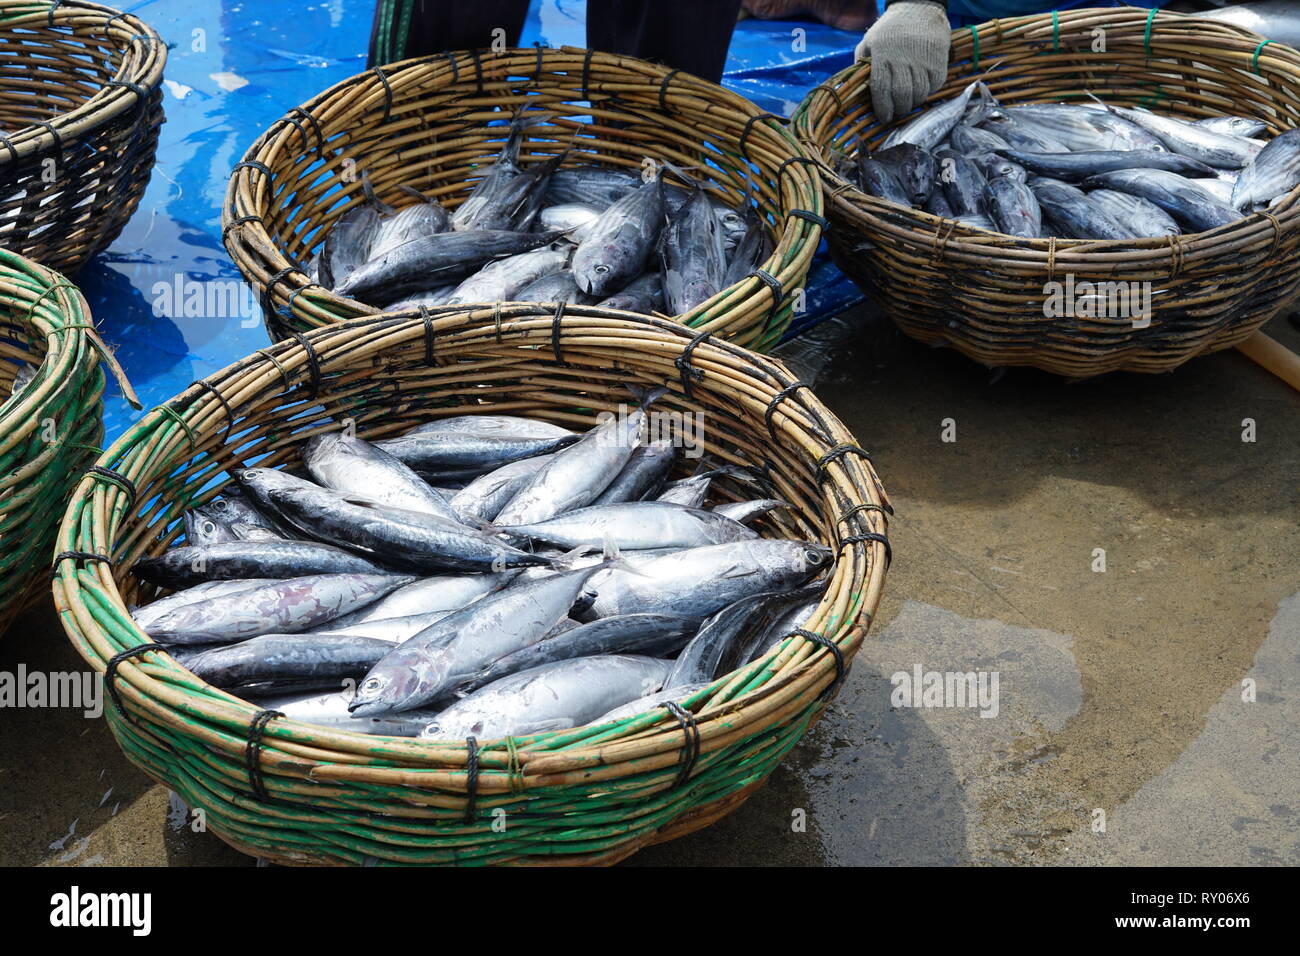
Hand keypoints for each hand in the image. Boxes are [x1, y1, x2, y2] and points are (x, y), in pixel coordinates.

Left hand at [855, 1, 950, 123]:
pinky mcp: (938, 58)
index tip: (884, 117)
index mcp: (882, 55)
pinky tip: (923, 87)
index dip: (882, 108)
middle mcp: (902, 58)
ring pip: (920, 92)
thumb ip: (862, 64)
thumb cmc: (890, 29)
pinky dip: (929, 90)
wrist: (918, 7)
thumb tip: (857, 88)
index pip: (880, 88)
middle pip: (902, 94)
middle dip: (899, 108)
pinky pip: (935, 84)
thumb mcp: (869, 41)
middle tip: (898, 110)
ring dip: (914, 101)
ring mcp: (922, 59)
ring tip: (909, 100)